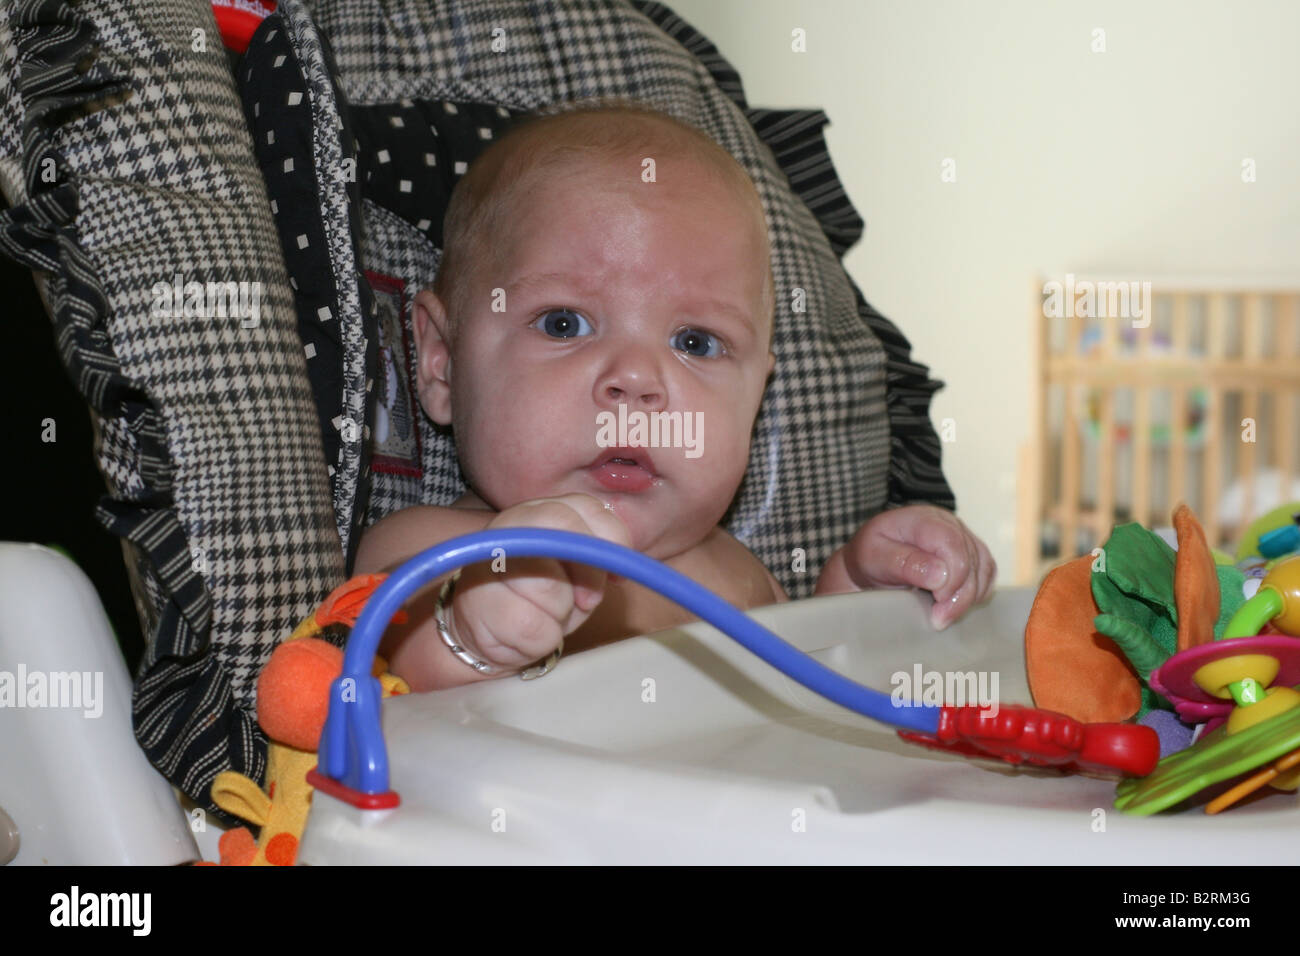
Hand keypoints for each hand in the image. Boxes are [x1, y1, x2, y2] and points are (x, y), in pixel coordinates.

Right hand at [443, 494, 630, 671]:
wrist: (490, 630)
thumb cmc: (541, 596)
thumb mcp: (576, 570)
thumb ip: (596, 555)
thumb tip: (617, 563)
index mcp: (539, 510)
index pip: (586, 507)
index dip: (611, 540)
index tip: (617, 575)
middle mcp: (511, 524)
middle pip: (563, 528)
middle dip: (587, 573)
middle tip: (586, 601)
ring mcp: (489, 560)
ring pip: (550, 588)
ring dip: (561, 613)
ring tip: (545, 614)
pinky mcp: (478, 604)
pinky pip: (534, 627)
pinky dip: (542, 640)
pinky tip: (526, 633)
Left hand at [842, 504, 995, 628]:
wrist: (873, 559)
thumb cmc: (872, 556)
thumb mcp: (874, 557)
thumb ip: (904, 563)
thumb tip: (940, 575)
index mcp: (922, 518)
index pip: (951, 543)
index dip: (952, 577)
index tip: (937, 603)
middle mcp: (948, 524)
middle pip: (971, 559)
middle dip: (958, 596)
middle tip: (938, 619)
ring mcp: (962, 537)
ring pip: (983, 568)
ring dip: (967, 597)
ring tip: (943, 615)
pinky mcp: (971, 554)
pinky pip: (987, 574)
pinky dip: (976, 594)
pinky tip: (955, 604)